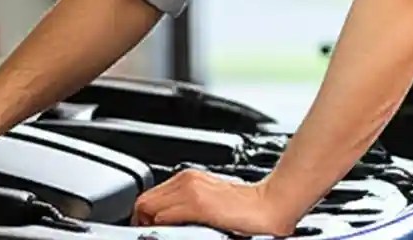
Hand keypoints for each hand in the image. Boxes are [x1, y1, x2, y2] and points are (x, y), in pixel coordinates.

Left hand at [132, 169, 299, 236]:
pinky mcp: (198, 204)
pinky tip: (170, 235)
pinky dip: (160, 228)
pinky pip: (164, 216)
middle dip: (142, 221)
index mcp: (188, 178)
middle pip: (145, 201)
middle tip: (151, 234)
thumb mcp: (209, 202)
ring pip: (149, 207)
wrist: (270, 206)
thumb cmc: (247, 208)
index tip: (148, 229)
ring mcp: (191, 190)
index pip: (150, 196)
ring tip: (159, 236)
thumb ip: (187, 207)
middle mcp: (187, 179)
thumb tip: (168, 221)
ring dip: (149, 225)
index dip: (144, 215)